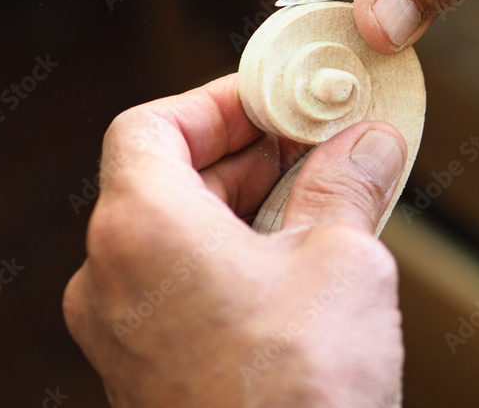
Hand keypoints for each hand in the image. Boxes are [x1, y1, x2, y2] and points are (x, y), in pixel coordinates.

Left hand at [63, 74, 406, 407]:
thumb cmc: (296, 397)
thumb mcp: (342, 263)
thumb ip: (348, 186)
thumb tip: (368, 145)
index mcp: (140, 229)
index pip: (152, 127)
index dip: (217, 102)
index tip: (275, 101)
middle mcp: (111, 278)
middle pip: (167, 178)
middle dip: (247, 154)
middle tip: (315, 143)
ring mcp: (123, 334)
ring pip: (177, 236)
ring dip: (245, 207)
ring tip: (320, 200)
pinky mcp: (149, 374)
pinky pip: (182, 289)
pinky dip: (233, 260)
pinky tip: (298, 266)